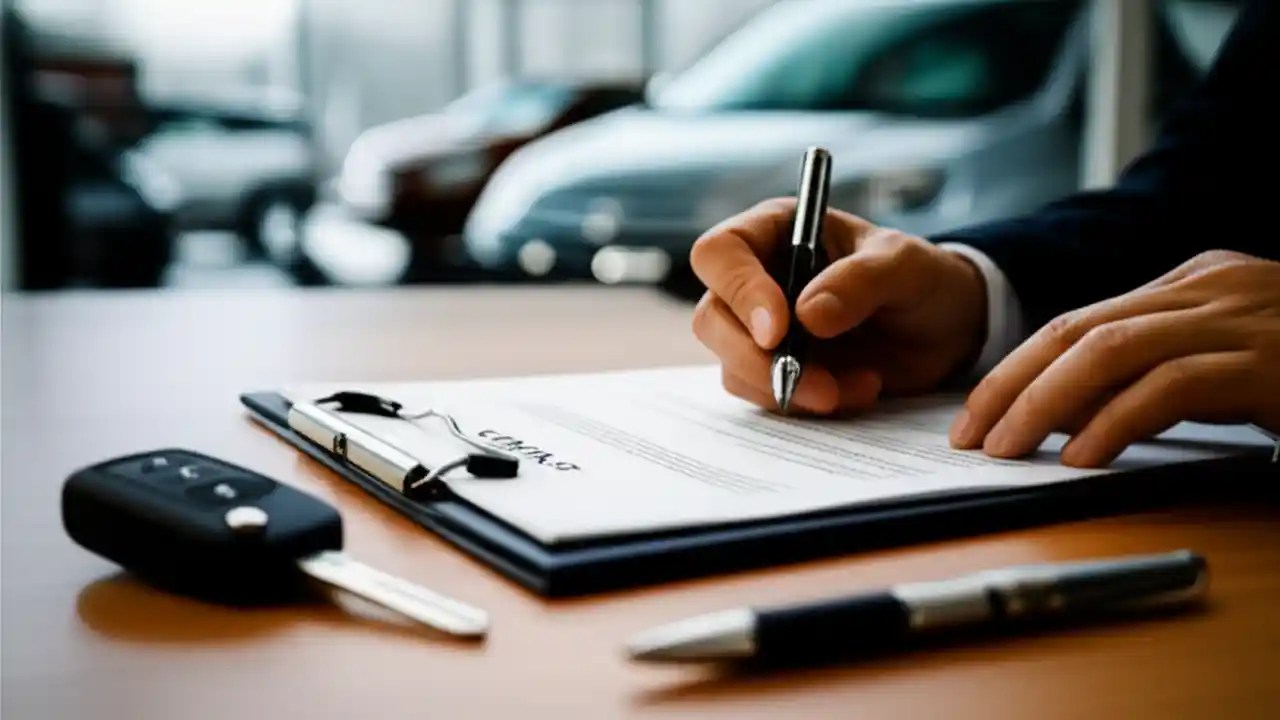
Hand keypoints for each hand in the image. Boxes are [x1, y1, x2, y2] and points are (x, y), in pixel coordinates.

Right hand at [689, 198, 987, 413]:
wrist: (947, 331)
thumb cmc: (922, 279)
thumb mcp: (905, 267)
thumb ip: (860, 281)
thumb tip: (806, 315)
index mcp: (775, 231)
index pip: (721, 253)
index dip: (739, 291)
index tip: (778, 330)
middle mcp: (757, 278)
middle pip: (712, 319)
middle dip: (757, 359)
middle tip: (818, 384)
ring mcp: (761, 330)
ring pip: (732, 365)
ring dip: (789, 388)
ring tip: (860, 386)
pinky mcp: (776, 371)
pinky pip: (763, 396)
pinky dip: (807, 404)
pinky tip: (859, 390)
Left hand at [951, 250, 1279, 466]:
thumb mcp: (1222, 364)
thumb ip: (1148, 377)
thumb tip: (1063, 418)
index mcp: (1191, 283)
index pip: (1079, 322)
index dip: (1016, 370)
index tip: (975, 415)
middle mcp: (1207, 288)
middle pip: (1078, 330)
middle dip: (1010, 384)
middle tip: (969, 435)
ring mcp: (1236, 320)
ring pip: (1109, 350)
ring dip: (1045, 403)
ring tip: (1006, 450)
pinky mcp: (1266, 363)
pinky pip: (1169, 387)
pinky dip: (1115, 421)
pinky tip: (1082, 456)